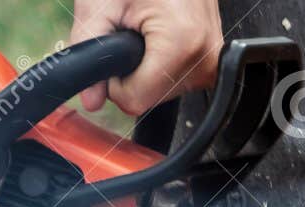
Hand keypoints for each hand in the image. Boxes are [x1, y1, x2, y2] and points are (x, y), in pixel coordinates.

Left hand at [69, 0, 222, 116]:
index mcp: (181, 44)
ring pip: (164, 92)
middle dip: (133, 72)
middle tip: (133, 31)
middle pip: (151, 98)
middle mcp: (204, 58)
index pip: (135, 99)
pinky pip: (180, 79)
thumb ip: (89, 51)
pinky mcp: (215, 60)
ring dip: (148, 68)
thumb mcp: (100, 4)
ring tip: (148, 29)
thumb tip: (90, 100)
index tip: (115, 49)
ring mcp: (213, 60)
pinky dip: (164, 63)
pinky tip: (161, 35)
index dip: (114, 81)